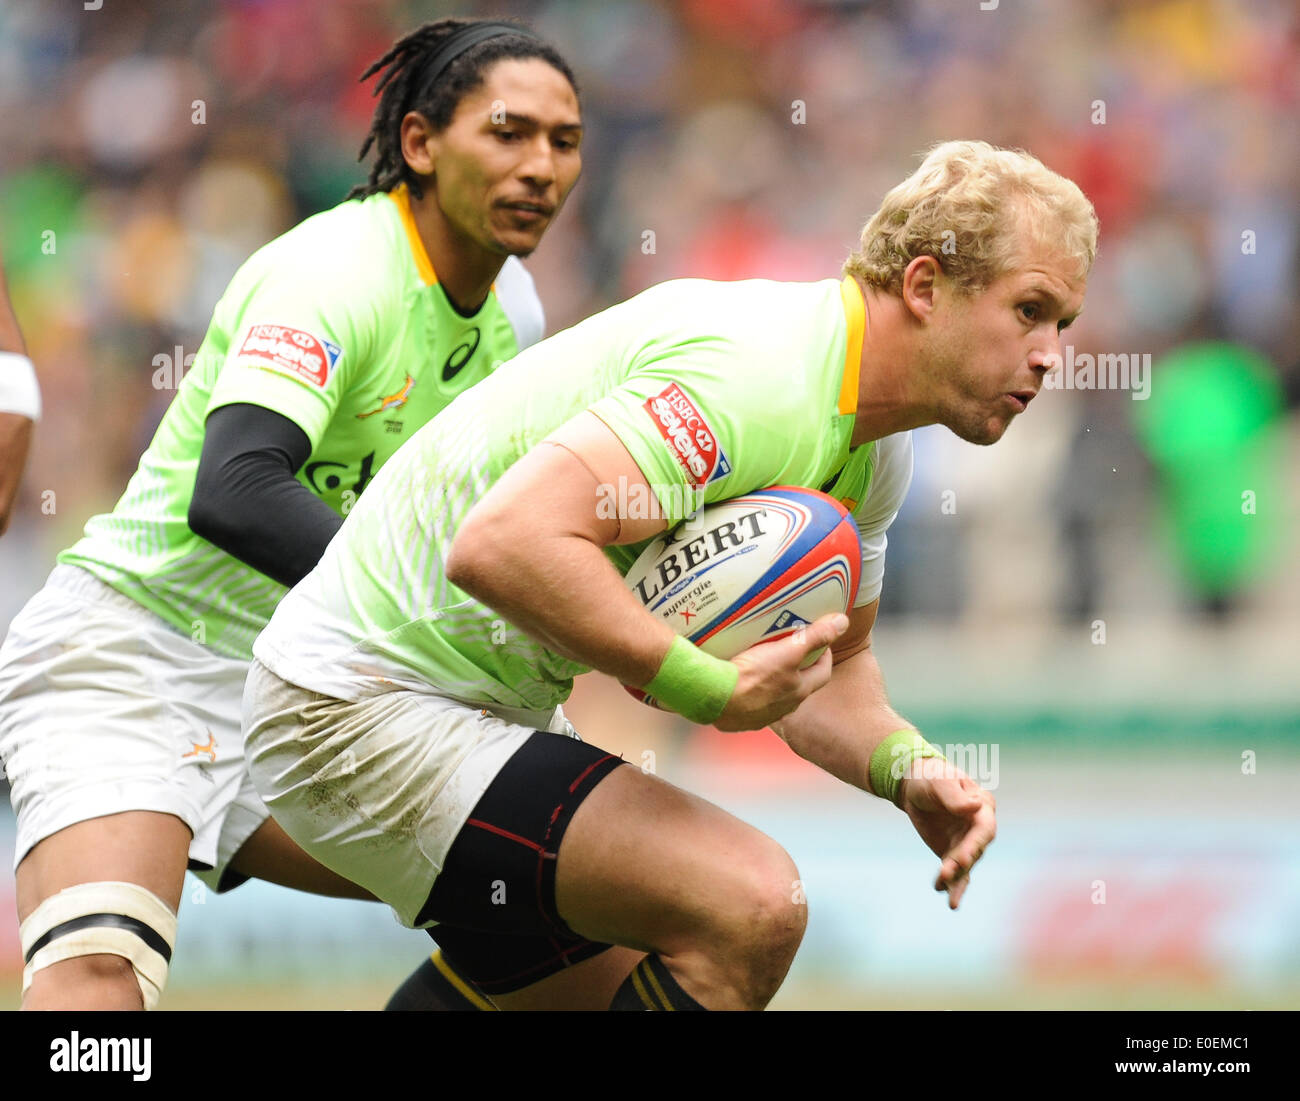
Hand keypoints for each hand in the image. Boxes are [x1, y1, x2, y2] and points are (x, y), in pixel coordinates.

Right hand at [714, 613, 848, 731]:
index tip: (820, 642)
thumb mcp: (787, 652)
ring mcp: (761, 715)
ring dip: (773, 681)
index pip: (823, 673)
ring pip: (774, 696)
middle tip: (790, 648)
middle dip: (798, 668)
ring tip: (763, 661)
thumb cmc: (752, 676)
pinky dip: (749, 691)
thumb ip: (814, 637)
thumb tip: (842, 622)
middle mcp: (784, 708)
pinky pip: (749, 702)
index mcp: (798, 692)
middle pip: (799, 685)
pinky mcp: (739, 718)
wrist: (713, 696)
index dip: (824, 655)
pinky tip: (738, 679)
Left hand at [897, 759, 995, 909]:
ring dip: (954, 877)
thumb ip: (956, 797)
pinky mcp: (952, 853)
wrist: (914, 786)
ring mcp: (966, 843)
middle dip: (962, 863)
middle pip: (975, 850)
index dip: (975, 844)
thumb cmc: (931, 777)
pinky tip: (939, 890)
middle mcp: (978, 828)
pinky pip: (955, 873)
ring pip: (965, 866)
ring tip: (941, 884)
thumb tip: (975, 807)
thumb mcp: (940, 781)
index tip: (963, 857)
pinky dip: (949, 884)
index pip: (985, 829)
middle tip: (947, 871)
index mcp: (982, 806)